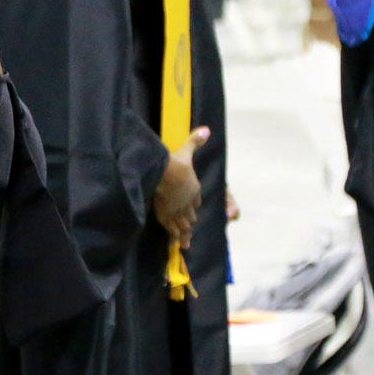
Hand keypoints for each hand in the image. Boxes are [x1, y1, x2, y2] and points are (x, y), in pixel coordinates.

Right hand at [153, 126, 209, 248]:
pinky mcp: (168, 217)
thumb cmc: (176, 164)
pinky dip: (176, 237)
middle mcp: (188, 202)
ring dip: (186, 233)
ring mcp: (178, 211)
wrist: (167, 176)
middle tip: (191, 228)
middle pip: (191, 214)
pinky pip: (173, 230)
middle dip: (190, 220)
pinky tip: (176, 244)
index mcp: (193, 188)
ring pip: (184, 225)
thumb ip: (195, 142)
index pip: (195, 198)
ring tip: (187, 243)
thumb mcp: (186, 152)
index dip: (193, 202)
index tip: (193, 206)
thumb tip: (206, 129)